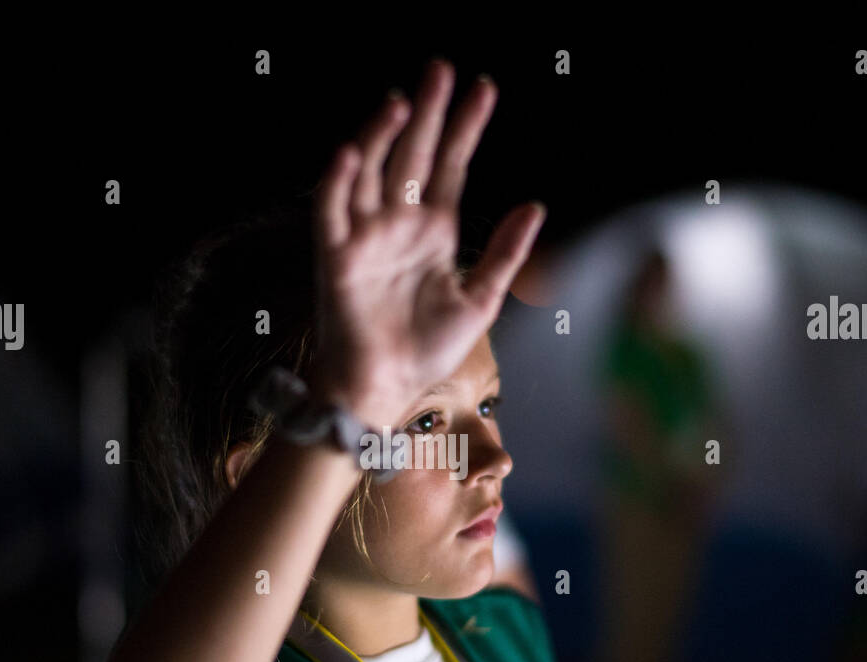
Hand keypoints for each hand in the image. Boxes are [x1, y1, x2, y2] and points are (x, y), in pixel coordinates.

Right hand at [308, 58, 546, 426]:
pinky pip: (332, 209)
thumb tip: (534, 206)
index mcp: (434, 233)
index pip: (451, 166)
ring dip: (383, 135)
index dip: (466, 128)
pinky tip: (354, 151)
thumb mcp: (480, 301)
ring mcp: (365, 237)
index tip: (484, 89)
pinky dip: (340, 180)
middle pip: (413, 155)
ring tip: (402, 100)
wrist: (387, 388)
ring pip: (371, 170)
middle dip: (427, 113)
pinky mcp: (336, 257)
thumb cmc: (429, 352)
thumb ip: (504, 254)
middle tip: (441, 69)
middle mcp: (399, 226)